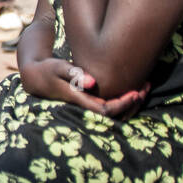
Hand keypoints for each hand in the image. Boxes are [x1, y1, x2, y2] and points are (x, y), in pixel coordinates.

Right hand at [20, 57, 147, 116]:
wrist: (37, 78)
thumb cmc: (48, 70)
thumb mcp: (58, 68)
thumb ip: (73, 73)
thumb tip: (92, 82)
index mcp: (78, 101)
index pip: (106, 110)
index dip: (123, 103)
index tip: (135, 92)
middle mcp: (84, 107)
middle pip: (115, 115)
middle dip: (132, 104)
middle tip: (145, 87)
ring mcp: (87, 106)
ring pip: (115, 114)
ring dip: (131, 104)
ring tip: (143, 88)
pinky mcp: (90, 102)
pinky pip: (111, 108)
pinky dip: (124, 101)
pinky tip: (132, 89)